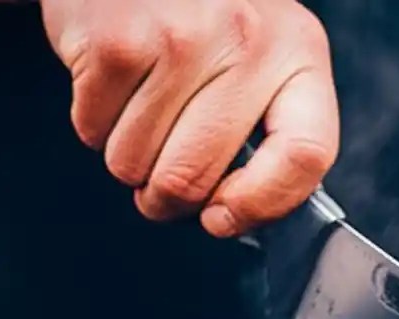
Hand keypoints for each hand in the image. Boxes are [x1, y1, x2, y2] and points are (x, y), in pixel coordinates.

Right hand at [41, 0, 337, 236]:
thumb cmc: (205, 14)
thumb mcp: (264, 57)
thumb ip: (272, 132)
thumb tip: (232, 216)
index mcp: (300, 53)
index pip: (305, 154)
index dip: (263, 204)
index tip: (224, 219)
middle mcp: (247, 42)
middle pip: (196, 175)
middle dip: (167, 199)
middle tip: (160, 184)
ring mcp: (179, 39)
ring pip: (134, 163)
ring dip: (127, 158)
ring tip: (140, 110)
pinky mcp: (114, 40)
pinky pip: (93, 130)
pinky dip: (94, 122)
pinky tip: (114, 82)